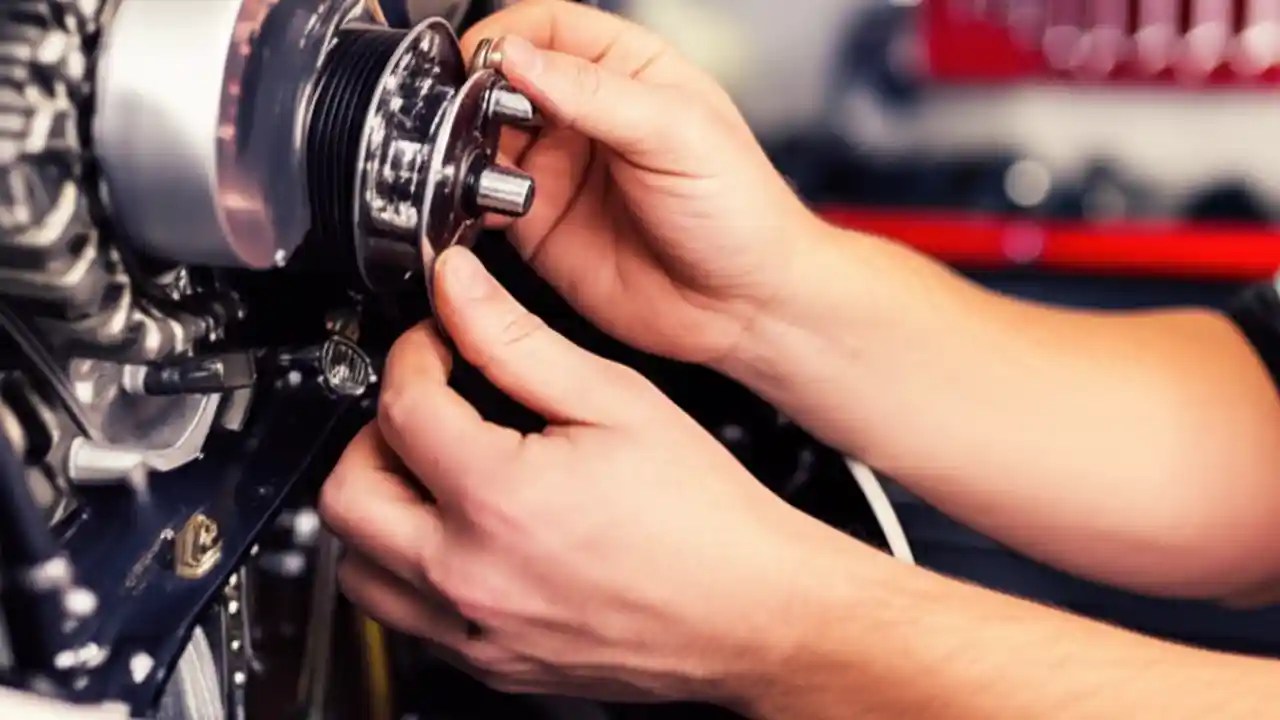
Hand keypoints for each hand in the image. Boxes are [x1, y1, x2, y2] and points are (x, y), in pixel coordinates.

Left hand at [320, 248, 837, 701]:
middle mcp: (470, 575)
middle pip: (347, 492)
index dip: (414, 355)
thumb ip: (518, 342)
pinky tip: (465, 537)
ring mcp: (475, 632)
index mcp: (499, 498)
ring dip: (380, 509)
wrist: (756, 613)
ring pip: (360, 566)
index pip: (401, 405)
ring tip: (436, 476)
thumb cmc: (707, 520)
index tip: (438, 345)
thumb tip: (459, 291)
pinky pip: (406, 618)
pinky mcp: (491, 666)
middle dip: (375, 433)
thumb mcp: (618, 402)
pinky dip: (412, 569)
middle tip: (426, 410)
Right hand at [463, 1, 824, 365]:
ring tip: (484, 165)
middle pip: (503, 81)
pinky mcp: (538, 227)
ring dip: (467, 147)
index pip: (547, 27)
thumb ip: (595, 94)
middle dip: (477, 93)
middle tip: (475, 117)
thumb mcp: (676, 133)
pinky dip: (466, 200)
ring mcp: (558, 170)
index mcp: (626, 71)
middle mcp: (584, 116)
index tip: (484, 61)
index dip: (507, 36)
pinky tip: (484, 205)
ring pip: (483, 140)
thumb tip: (518, 58)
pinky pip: (482, 202)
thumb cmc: (740, 212)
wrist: (746, 308)